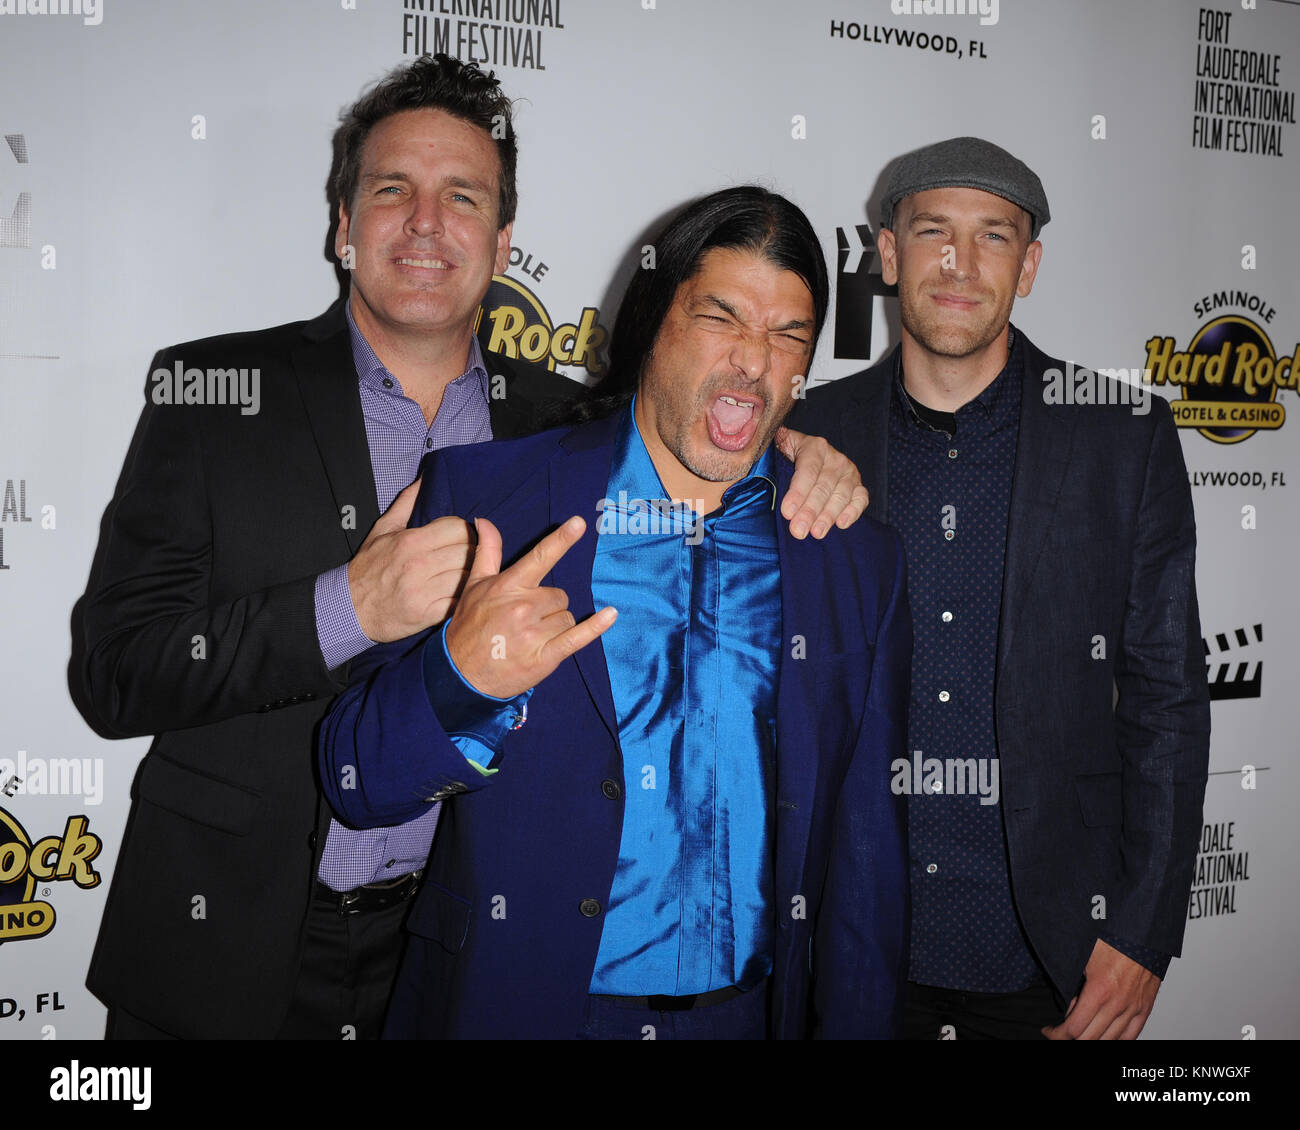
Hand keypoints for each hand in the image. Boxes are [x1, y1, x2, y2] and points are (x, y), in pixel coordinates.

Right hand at [347, 478, 473, 642]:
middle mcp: (419, 564)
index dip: (462, 531)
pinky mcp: (429, 614)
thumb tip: (423, 479)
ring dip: (469, 575)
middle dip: (470, 553)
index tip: (457, 539)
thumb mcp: (382, 531)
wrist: (350, 609)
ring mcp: (425, 591)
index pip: (457, 527)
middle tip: (462, 558)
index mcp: (410, 541)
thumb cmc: (368, 569)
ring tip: (461, 576)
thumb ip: (405, 503)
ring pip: (468, 575)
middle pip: (467, 550)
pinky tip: (457, 595)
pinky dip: (463, 598)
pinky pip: (460, 600)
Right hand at [446, 516, 616, 698]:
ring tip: (529, 638)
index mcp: (508, 586)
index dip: (562, 539)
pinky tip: (611, 615)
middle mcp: (523, 607)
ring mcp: (535, 633)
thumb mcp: (474, 586)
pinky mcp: (545, 656)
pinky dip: (595, 627)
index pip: (540, 557)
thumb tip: (485, 521)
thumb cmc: (469, 626)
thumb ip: (487, 552)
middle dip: (548, 606)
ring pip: (567, 616)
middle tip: (524, 621)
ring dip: (555, 625)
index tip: (579, 523)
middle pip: (559, 595)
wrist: (460, 674)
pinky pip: (578, 637)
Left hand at [773, 428, 868, 538]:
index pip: (807, 471)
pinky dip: (853, 511)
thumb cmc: (786, 457)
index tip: (786, 512)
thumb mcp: (777, 450)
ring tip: (816, 533)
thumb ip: (769, 456)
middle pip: (823, 486)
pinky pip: (860, 498)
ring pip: (841, 494)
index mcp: (813, 446)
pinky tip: (841, 524)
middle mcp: (834, 457)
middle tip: (798, 530)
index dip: (797, 493)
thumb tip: (749, 465)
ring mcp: (848, 471)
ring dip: (828, 515)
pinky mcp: (857, 485)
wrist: (804, 454)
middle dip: (810, 511)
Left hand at [1042, 938, 1161, 1039]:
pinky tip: (1104, 1038)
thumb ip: (1073, 983)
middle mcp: (1118, 1004)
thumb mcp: (1082, 956)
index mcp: (1099, 990)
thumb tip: (1067, 1006)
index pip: (1074, 1028)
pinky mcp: (1145, 1008)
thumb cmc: (1112, 939)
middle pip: (1090, 1039)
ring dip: (1092, 1041)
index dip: (1057, 1034)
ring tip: (1080, 1035)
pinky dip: (1115, 1041)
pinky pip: (1131, 1036)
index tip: (1049, 1030)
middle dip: (1069, 1040)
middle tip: (1060, 1034)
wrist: (1142, 932)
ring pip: (1110, 1041)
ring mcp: (1133, 1008)